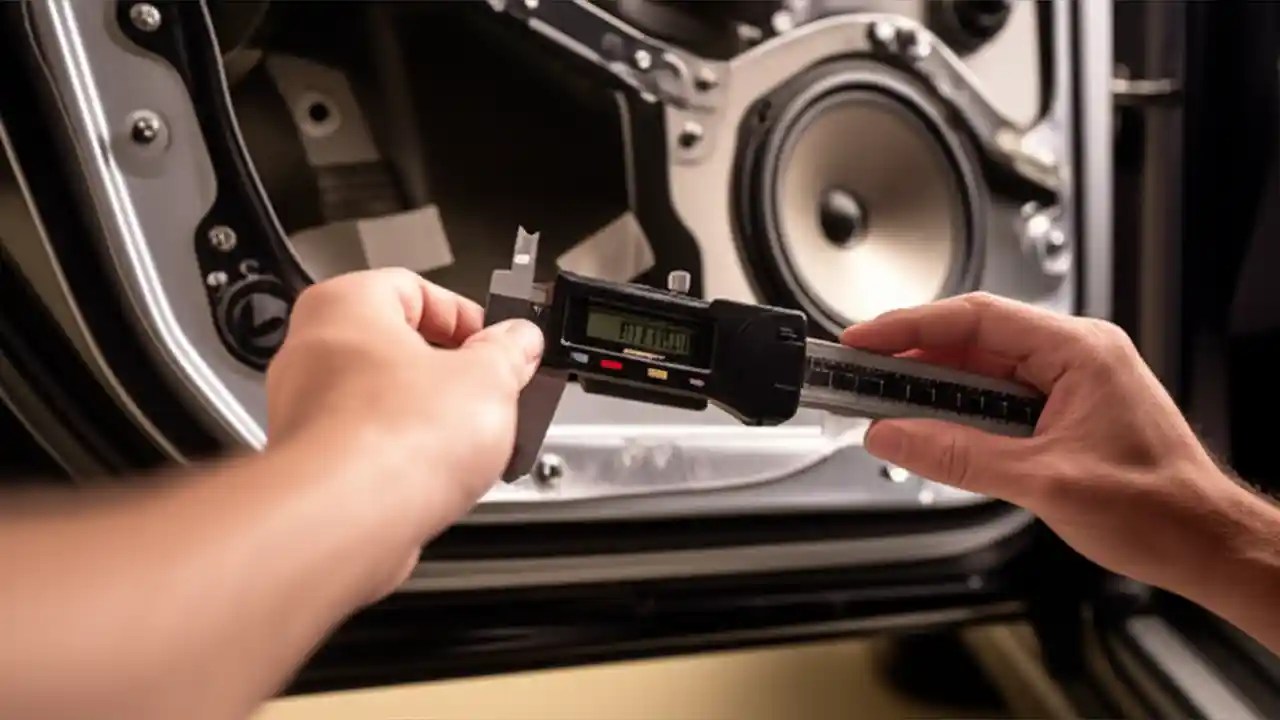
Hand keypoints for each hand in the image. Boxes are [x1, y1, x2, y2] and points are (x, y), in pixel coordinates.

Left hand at [264, 269, 542, 592]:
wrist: (347, 521)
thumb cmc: (391, 439)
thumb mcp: (489, 380)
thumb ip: (510, 352)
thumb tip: (520, 341)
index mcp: (346, 304)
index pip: (417, 287)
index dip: (468, 317)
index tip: (501, 343)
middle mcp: (313, 351)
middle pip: (401, 347)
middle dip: (453, 372)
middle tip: (493, 389)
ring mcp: (306, 411)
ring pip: (386, 401)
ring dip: (431, 419)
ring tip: (470, 441)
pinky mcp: (314, 466)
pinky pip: (372, 448)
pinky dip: (405, 459)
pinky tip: (436, 478)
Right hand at [841, 292, 1261, 596]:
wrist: (1206, 544)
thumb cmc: (1159, 509)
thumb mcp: (1041, 481)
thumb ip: (957, 455)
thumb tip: (895, 435)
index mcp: (1081, 351)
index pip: (977, 318)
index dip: (911, 326)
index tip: (865, 339)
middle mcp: (1078, 355)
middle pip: (975, 339)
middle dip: (914, 356)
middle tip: (863, 374)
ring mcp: (1073, 381)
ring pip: (984, 370)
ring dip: (935, 387)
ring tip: (887, 403)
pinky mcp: (1066, 409)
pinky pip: (1000, 398)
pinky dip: (961, 412)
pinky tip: (933, 429)